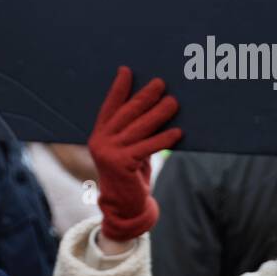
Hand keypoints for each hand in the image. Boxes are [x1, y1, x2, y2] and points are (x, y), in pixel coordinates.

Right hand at [87, 66, 181, 242]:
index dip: (118, 88)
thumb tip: (156, 105)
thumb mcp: (128, 149)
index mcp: (99, 134)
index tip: (127, 70)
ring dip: (159, 114)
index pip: (109, 106)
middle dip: (145, 97)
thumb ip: (134, 131)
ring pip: (139, 128)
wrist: (124, 205)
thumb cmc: (130, 173)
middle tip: (161, 83)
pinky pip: (147, 147)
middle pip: (127, 114)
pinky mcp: (121, 164)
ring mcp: (109, 152)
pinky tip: (177, 132)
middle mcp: (100, 141)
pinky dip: (164, 139)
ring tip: (174, 103)